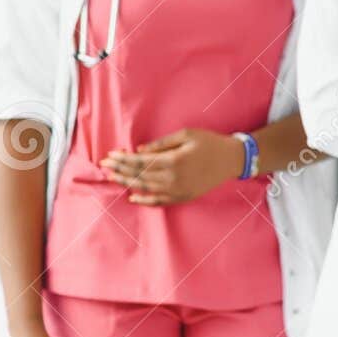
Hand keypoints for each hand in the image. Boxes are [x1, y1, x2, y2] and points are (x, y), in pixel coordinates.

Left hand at [100, 128, 246, 204]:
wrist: (232, 160)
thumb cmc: (210, 143)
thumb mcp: (187, 135)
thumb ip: (162, 143)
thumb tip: (140, 150)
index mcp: (174, 160)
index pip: (141, 161)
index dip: (123, 159)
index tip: (110, 155)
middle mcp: (173, 178)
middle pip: (140, 175)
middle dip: (120, 170)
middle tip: (105, 166)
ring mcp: (178, 190)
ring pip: (146, 188)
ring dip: (128, 183)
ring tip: (114, 178)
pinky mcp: (184, 197)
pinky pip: (160, 201)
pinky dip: (145, 200)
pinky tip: (133, 197)